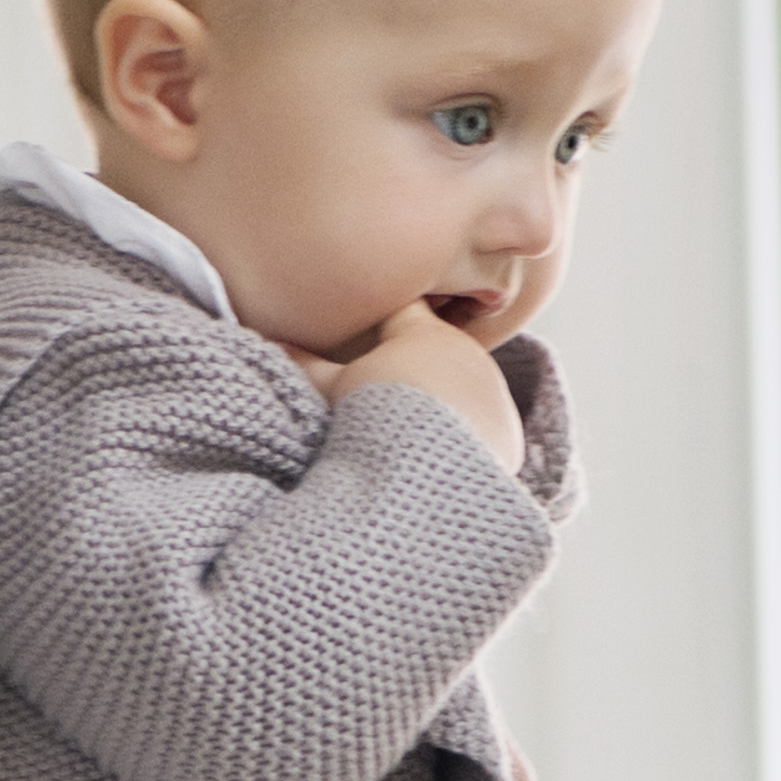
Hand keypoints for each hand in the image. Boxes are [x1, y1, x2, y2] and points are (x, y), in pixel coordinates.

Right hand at [307, 297, 527, 476]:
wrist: (430, 470)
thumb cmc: (377, 416)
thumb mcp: (333, 390)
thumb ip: (306, 366)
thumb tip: (270, 343)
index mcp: (425, 334)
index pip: (403, 311)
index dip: (382, 321)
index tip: (368, 339)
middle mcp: (468, 355)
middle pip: (439, 349)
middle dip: (415, 366)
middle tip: (386, 393)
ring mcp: (494, 394)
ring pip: (465, 386)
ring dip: (443, 401)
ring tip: (412, 431)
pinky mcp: (510, 436)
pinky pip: (485, 426)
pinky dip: (465, 435)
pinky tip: (441, 456)